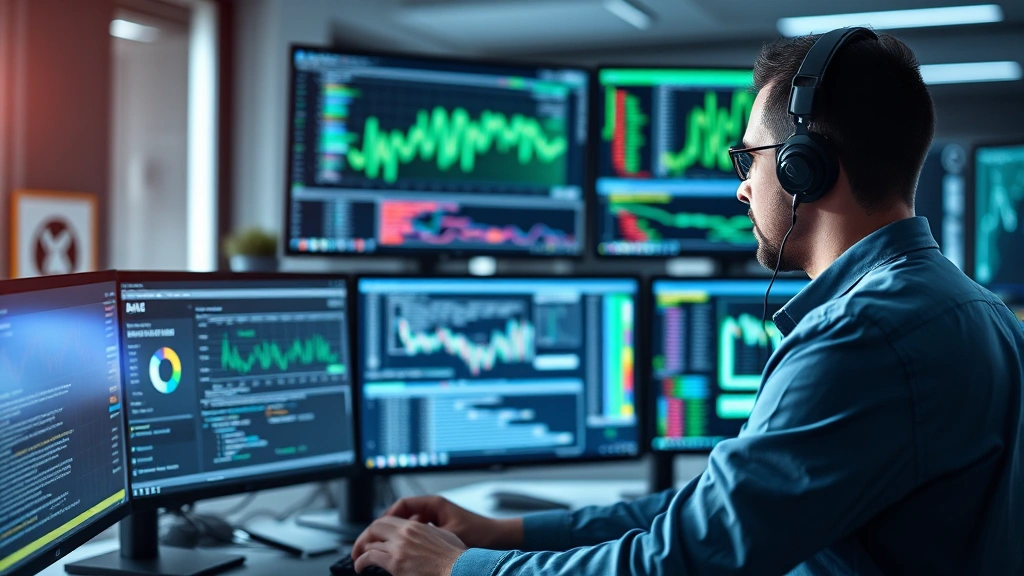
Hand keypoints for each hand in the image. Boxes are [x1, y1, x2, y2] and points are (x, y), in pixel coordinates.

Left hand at [352, 516, 465, 575]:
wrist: (460, 569)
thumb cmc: (457, 559)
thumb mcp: (444, 537)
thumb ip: (430, 534)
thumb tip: (427, 537)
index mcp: (416, 527)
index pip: (388, 520)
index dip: (377, 528)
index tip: (374, 537)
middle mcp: (406, 533)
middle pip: (375, 527)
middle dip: (365, 537)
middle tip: (361, 547)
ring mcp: (400, 547)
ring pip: (370, 542)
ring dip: (361, 550)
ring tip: (358, 559)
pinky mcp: (396, 563)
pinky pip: (370, 558)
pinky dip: (360, 562)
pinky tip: (360, 568)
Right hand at [373, 495, 522, 549]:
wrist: (499, 537)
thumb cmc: (479, 533)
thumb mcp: (448, 535)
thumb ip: (425, 537)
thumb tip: (403, 543)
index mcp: (434, 503)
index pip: (401, 505)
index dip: (386, 517)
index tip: (375, 530)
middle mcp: (435, 508)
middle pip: (402, 513)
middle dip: (388, 527)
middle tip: (375, 541)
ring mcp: (438, 517)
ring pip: (410, 524)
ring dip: (399, 535)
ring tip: (387, 549)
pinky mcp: (443, 527)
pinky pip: (420, 530)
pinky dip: (412, 540)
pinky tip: (407, 553)